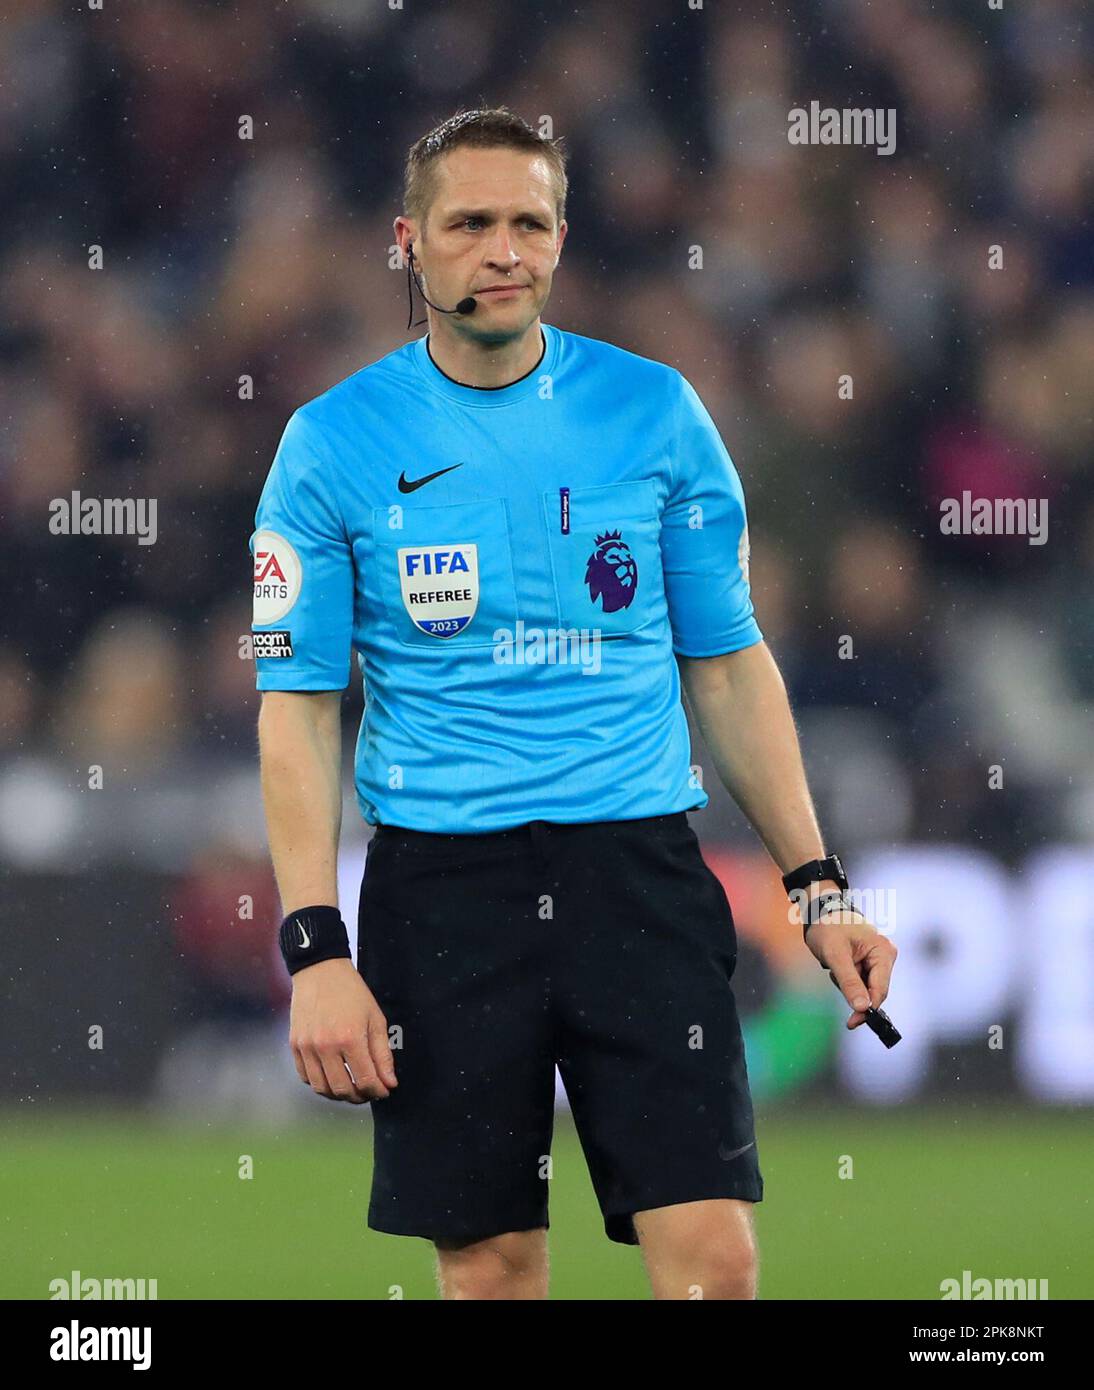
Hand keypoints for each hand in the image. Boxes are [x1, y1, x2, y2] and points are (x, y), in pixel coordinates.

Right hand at [288, 958, 397, 1101]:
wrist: (320, 971)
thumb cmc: (353, 993)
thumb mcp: (376, 1019)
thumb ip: (383, 1054)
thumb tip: (390, 1084)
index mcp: (350, 1038)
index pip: (365, 1080)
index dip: (377, 1091)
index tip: (384, 1091)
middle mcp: (326, 1045)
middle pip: (342, 1089)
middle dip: (360, 1096)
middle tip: (369, 1091)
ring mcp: (307, 1047)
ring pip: (322, 1088)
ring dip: (339, 1094)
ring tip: (351, 1086)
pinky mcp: (295, 1045)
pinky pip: (306, 1077)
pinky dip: (320, 1083)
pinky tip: (332, 1075)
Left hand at [803, 908, 897, 1029]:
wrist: (820, 911)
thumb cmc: (828, 927)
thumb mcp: (835, 955)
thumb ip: (849, 982)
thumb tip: (863, 1008)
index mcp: (883, 951)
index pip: (880, 990)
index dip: (868, 1008)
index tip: (852, 1022)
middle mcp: (885, 956)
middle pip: (874, 991)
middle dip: (854, 994)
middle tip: (835, 982)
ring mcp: (878, 959)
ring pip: (865, 988)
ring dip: (847, 985)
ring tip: (834, 965)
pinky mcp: (868, 962)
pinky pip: (859, 981)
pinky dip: (847, 979)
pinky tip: (837, 966)